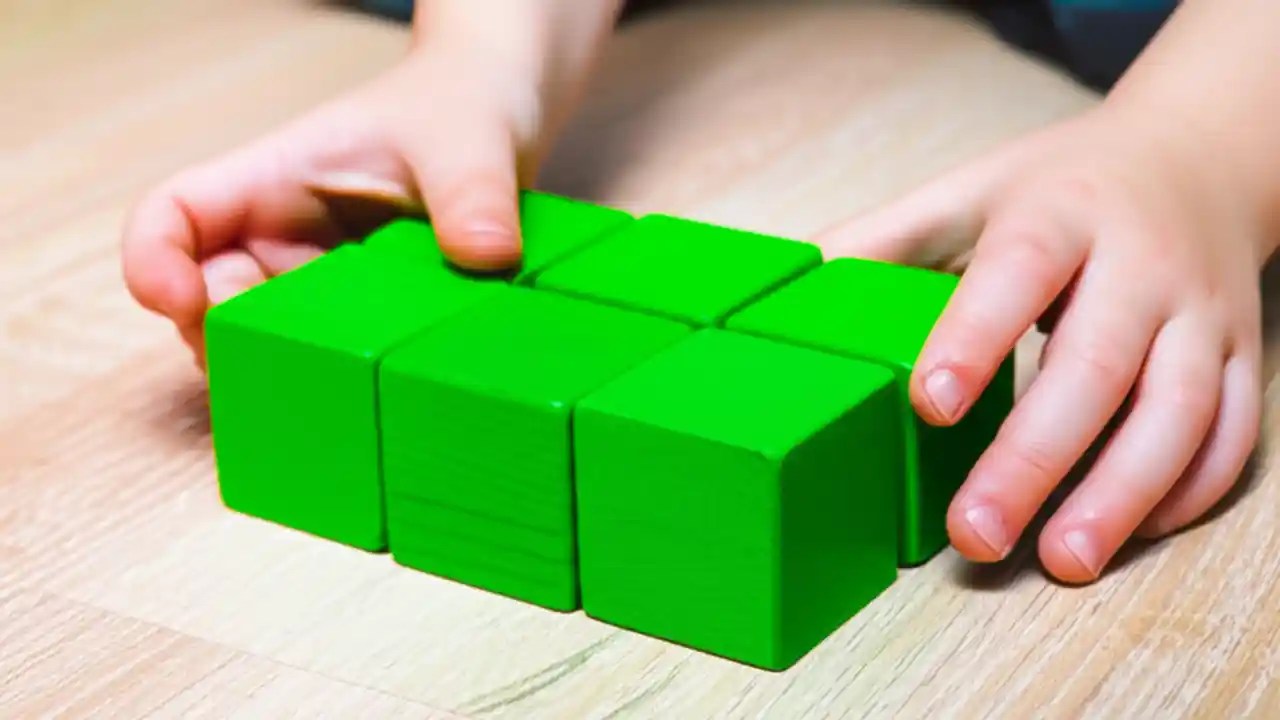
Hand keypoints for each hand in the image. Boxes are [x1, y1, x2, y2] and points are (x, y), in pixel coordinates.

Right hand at [122, 0, 619, 364]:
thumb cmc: (461, 107)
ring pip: (268, 350)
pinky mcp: (365, 327)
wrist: (502, 122)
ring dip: (290, 376)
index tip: (176, 301)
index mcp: (274, 181)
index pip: (174, 216)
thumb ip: (473, 192)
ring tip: (348, 391)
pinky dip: (346, 389)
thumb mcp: (469, 139)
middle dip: (231, 346)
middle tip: (292, 366)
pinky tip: (386, 403)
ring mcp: (321, 291)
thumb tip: (487, 257)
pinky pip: (335, 367)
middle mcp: (283, 241)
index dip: (152, 261)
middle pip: (210, 308)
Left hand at [819, 106, 1264, 582]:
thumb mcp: (969, 192)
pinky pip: (1233, 431)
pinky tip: (1134, 531)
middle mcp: (1140, 262)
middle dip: (1034, 456)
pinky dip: (1188, 489)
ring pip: (1179, 411)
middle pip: (1095, 364)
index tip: (928, 406)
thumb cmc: (1059, 190)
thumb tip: (792, 285)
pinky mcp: (1243, 352)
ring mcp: (1201, 311)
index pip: (1017, 272)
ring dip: (1121, 494)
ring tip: (1061, 560)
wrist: (1195, 156)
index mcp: (1059, 214)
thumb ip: (884, 238)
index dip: (974, 338)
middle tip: (973, 531)